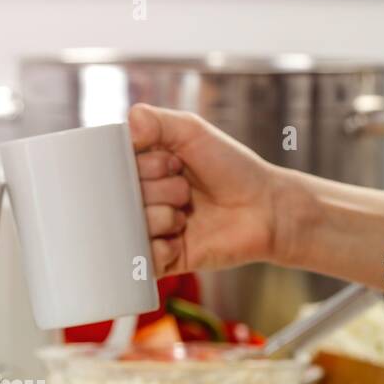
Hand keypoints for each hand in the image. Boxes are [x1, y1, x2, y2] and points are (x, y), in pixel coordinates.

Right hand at [129, 103, 281, 277]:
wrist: (265, 208)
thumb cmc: (232, 168)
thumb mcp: (192, 133)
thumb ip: (158, 122)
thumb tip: (129, 122)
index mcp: (144, 171)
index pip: (118, 169)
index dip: (147, 167)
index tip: (174, 163)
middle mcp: (143, 201)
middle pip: (123, 199)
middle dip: (160, 191)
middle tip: (187, 191)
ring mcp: (151, 232)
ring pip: (131, 228)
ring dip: (163, 218)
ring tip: (187, 216)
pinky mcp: (163, 261)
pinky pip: (142, 259)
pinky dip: (160, 249)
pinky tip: (180, 242)